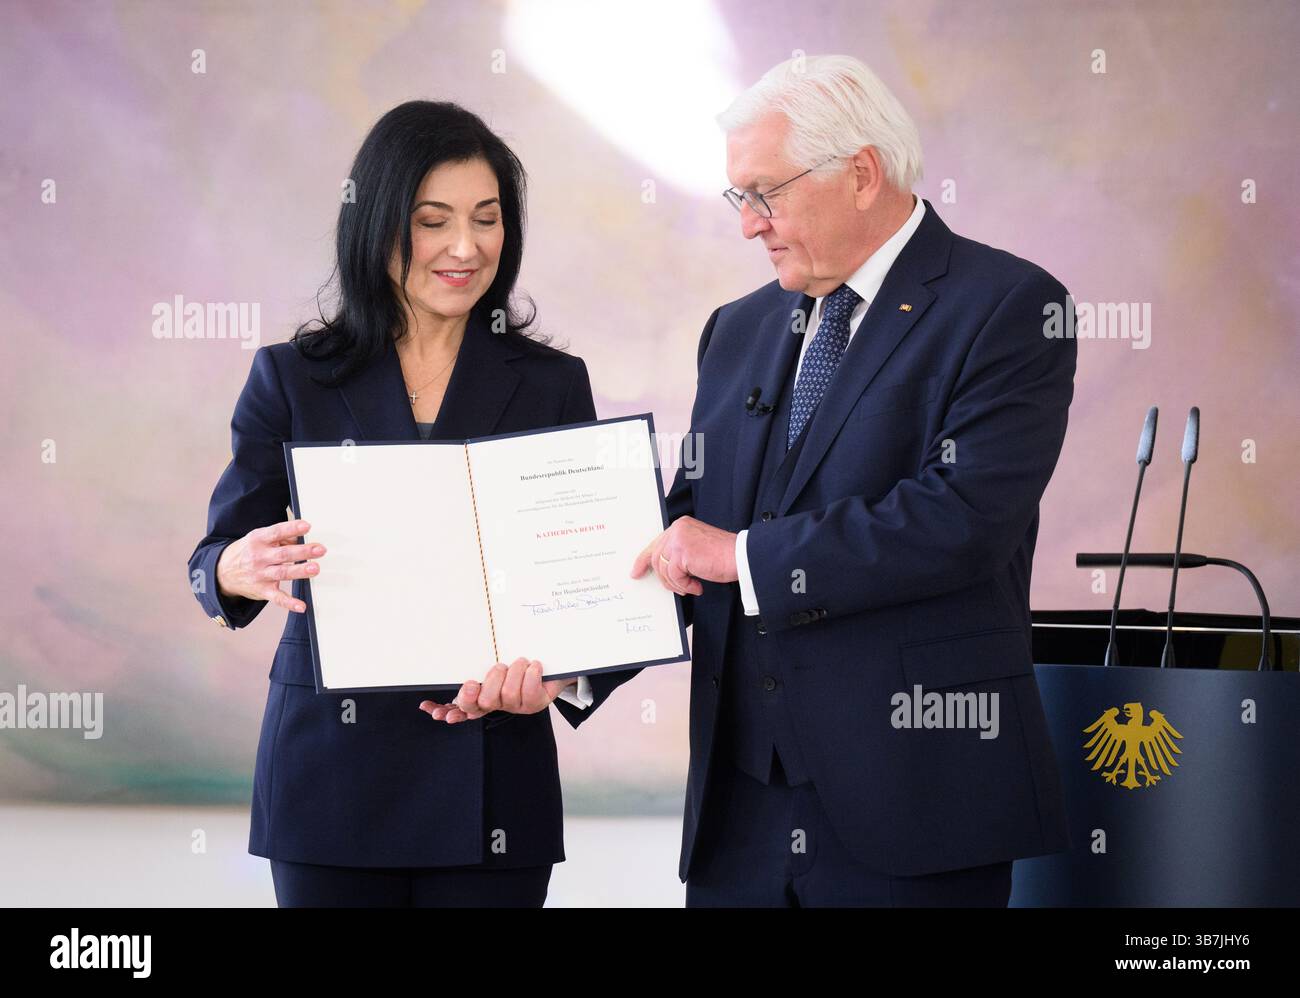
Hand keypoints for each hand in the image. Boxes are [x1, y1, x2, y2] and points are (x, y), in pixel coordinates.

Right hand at [215, 519, 324, 612]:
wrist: (223, 572)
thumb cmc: (248, 551)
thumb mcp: (259, 538)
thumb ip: (281, 538)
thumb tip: (302, 539)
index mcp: (258, 540)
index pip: (276, 532)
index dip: (291, 528)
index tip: (307, 526)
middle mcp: (258, 557)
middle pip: (283, 554)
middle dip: (303, 552)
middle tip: (320, 549)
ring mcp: (260, 575)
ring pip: (282, 573)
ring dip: (299, 571)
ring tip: (315, 568)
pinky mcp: (262, 591)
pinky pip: (277, 598)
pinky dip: (289, 603)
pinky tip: (301, 606)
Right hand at [419, 658, 576, 723]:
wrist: (550, 664)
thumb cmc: (518, 662)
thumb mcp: (498, 660)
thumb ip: (479, 661)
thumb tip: (458, 649)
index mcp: (484, 695)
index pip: (462, 708)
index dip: (451, 712)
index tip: (440, 715)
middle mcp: (498, 704)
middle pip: (484, 702)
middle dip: (491, 682)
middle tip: (499, 667)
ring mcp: (516, 706)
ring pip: (508, 694)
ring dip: (515, 671)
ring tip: (521, 661)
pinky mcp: (535, 704)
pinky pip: (529, 691)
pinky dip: (532, 673)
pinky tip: (534, 666)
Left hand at [630, 516, 736, 594]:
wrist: (741, 557)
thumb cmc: (723, 556)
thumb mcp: (695, 549)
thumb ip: (678, 552)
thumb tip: (661, 567)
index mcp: (680, 526)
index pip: (656, 543)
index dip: (644, 559)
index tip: (636, 571)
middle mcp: (677, 529)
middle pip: (657, 558)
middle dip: (664, 578)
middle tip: (676, 588)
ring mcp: (678, 539)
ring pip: (664, 569)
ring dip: (676, 583)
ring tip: (691, 586)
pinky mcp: (682, 553)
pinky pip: (674, 576)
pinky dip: (685, 585)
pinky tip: (697, 586)